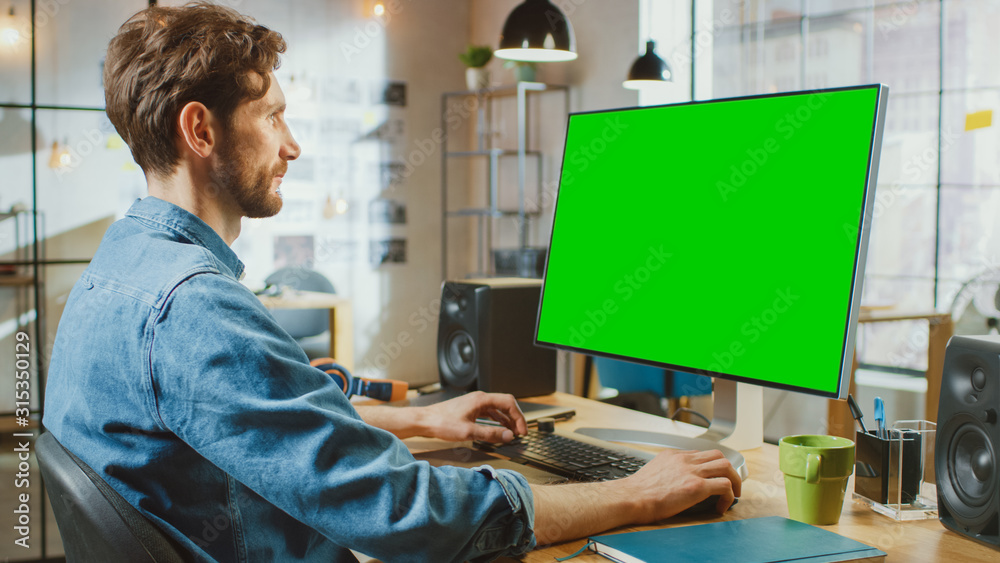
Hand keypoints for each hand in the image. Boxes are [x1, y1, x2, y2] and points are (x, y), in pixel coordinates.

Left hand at [417, 391, 527, 442]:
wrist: (425, 421)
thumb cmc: (442, 423)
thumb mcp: (468, 432)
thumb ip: (490, 434)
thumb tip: (508, 436)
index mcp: (481, 399)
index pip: (509, 403)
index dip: (519, 417)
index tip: (522, 430)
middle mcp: (480, 398)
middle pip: (505, 404)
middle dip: (515, 418)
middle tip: (520, 433)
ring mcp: (475, 403)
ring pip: (498, 409)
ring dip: (507, 420)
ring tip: (512, 433)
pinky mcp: (471, 409)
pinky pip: (490, 413)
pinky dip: (498, 420)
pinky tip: (499, 429)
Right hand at [620, 449, 741, 520]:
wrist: (632, 497)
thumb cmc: (638, 491)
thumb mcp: (654, 470)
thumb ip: (668, 470)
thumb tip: (676, 481)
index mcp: (674, 455)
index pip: (701, 454)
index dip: (711, 467)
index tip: (712, 478)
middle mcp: (685, 460)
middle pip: (718, 455)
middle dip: (728, 470)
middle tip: (730, 484)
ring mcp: (692, 472)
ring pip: (726, 466)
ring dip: (734, 480)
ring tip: (733, 494)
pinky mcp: (697, 487)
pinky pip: (724, 486)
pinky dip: (728, 496)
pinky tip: (721, 507)